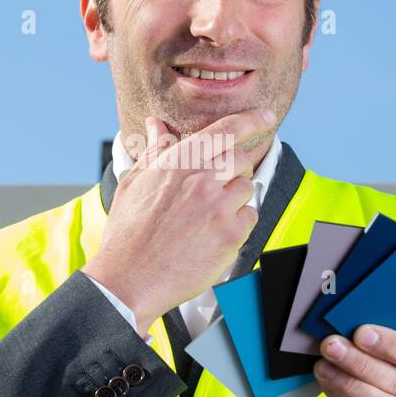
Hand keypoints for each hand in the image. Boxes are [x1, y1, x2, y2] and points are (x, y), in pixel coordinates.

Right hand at [82, 108, 277, 335]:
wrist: (129, 280)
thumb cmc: (128, 233)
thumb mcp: (134, 184)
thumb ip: (154, 150)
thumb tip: (156, 123)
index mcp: (178, 163)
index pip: (225, 130)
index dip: (251, 120)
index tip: (267, 116)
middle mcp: (201, 180)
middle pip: (241, 159)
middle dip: (234, 169)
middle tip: (216, 187)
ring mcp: (218, 208)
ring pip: (246, 188)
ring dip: (234, 198)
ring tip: (206, 217)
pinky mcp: (231, 236)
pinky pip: (250, 217)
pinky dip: (238, 223)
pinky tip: (213, 234)